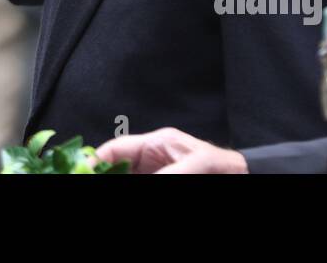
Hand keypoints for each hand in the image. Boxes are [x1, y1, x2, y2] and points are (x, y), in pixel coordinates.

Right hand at [95, 127, 247, 173]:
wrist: (244, 177)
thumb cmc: (224, 167)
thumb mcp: (197, 164)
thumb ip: (167, 172)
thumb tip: (134, 174)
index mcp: (156, 143)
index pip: (116, 148)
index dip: (97, 159)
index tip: (83, 170)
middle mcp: (152, 159)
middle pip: (117, 167)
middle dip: (104, 173)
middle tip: (89, 178)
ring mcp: (157, 173)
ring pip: (126, 175)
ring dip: (115, 177)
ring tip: (99, 178)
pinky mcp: (163, 180)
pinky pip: (140, 179)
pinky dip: (127, 180)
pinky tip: (121, 183)